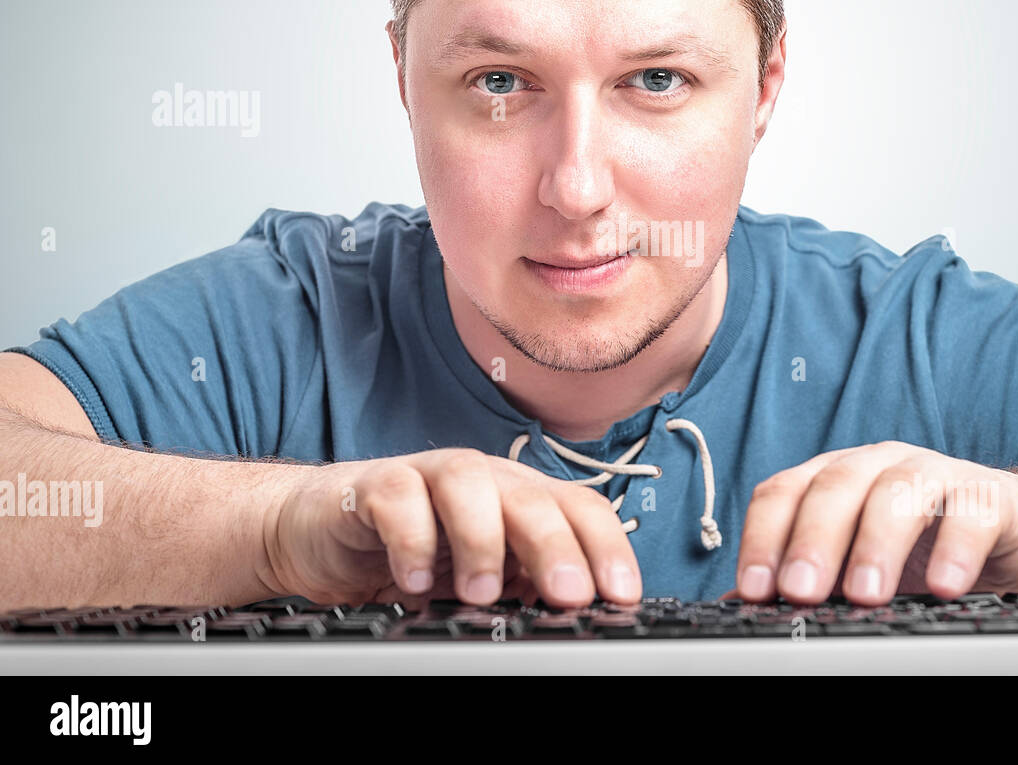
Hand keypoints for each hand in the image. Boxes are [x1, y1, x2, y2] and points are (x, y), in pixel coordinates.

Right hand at [260, 447, 641, 608]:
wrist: (317, 528)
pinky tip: (411, 580)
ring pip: (470, 482)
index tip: (622, 595)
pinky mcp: (375, 485)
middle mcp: (484, 482)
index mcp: (519, 502)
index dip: (606, 547)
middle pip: (533, 497)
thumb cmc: (407, 552)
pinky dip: (409, 538)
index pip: (580, 510)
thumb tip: (573, 618)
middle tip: (570, 594)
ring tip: (481, 594)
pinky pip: (398, 497)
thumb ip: (521, 587)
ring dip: (483, 538)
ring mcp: (429, 477)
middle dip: (557, 546)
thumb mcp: (474, 578)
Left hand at [732, 441, 1017, 603]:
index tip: (754, 590)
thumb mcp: (861, 570)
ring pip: (897, 492)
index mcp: (835, 481)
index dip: (763, 538)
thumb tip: (737, 609)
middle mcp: (879, 467)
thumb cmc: (931, 553)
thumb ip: (808, 582)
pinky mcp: (993, 496)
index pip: (784, 493)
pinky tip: (944, 586)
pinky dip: (956, 547)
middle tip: (799, 592)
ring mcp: (936, 475)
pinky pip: (972, 512)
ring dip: (876, 543)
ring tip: (865, 593)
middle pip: (833, 487)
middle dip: (811, 540)